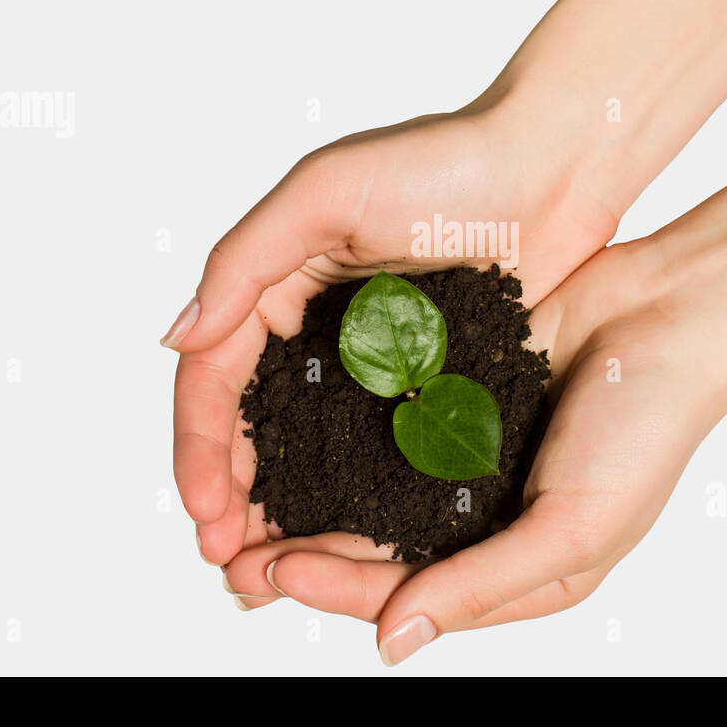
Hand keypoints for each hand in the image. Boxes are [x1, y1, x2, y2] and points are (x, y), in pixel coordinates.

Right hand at [165, 0, 726, 566]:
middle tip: (223, 557)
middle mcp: (317, 325)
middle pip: (252, 421)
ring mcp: (372, 356)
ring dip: (278, 502)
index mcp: (279, 280)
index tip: (203, 512)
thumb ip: (244, 262)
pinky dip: (347, 489)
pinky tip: (339, 533)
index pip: (215, 374)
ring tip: (264, 566)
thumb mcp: (326, 192)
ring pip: (307, 443)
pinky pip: (374, 443)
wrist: (554, 165)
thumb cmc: (443, 161)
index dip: (200, 445)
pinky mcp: (427, 378)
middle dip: (229, 490)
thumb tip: (172, 342)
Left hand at [221, 110, 726, 663]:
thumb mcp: (575, 531)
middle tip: (232, 554)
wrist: (675, 313)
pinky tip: (295, 424)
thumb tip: (395, 641)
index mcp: (519, 561)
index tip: (275, 574)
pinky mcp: (460, 388)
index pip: (410, 593)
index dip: (340, 590)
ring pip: (372, 485)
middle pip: (378, 548)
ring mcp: (471, 447)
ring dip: (314, 496)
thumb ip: (482, 586)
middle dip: (308, 555)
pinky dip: (345, 427)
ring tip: (245, 499)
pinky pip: (390, 417)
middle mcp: (487, 510)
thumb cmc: (650, 429)